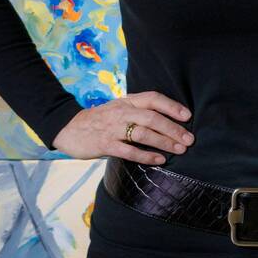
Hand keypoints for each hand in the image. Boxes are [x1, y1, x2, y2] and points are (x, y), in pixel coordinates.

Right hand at [52, 92, 193, 162]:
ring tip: (179, 150)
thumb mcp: (119, 108)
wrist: (69, 128)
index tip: (187, 116)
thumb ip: (138, 111)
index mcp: (127, 101)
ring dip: (164, 142)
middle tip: (189, 139)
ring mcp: (113, 128)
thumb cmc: (101, 120)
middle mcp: (122, 112)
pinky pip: (129, 151)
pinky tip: (159, 160)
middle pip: (152, 117)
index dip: (171, 106)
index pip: (153, 98)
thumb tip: (167, 120)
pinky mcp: (105, 144)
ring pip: (143, 133)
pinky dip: (146, 156)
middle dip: (173, 128)